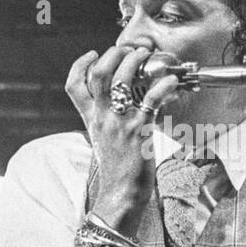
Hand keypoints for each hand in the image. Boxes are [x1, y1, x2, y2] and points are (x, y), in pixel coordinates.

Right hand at [65, 44, 180, 237]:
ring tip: (148, 56)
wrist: (120, 196)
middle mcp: (102, 117)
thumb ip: (109, 120)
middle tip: (131, 50)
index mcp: (91, 119)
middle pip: (98, 73)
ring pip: (120, 78)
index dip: (80, 64)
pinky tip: (171, 82)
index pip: (74, 85)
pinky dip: (163, 86)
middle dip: (114, 54)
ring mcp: (119, 122)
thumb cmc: (118, 171)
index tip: (93, 53)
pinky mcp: (139, 130)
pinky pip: (151, 100)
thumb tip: (127, 102)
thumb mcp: (104, 141)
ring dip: (136, 61)